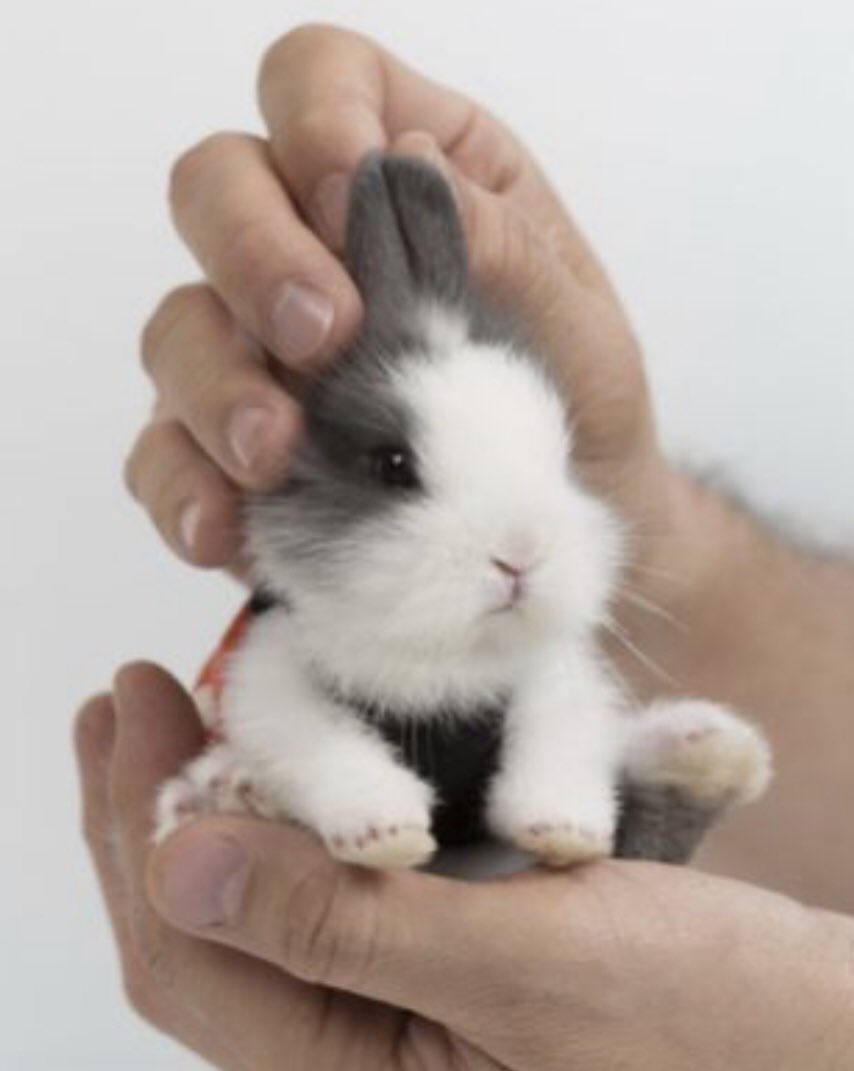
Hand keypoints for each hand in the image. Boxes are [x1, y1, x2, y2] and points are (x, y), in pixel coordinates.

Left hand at [76, 664, 853, 1070]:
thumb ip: (345, 930)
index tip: (124, 702)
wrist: (824, 1044)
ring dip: (224, 802)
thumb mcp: (526, 968)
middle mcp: (361, 1067)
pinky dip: (303, 817)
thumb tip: (182, 860)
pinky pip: (336, 897)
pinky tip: (295, 757)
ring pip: (265, 907)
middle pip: (208, 934)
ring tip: (188, 710)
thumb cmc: (712, 1025)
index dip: (137, 823)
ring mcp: (401, 1022)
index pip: (189, 956)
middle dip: (156, 806)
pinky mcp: (448, 973)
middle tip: (126, 695)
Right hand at [126, 24, 693, 602]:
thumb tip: (408, 162)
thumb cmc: (575, 410)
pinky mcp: (230, 454)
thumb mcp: (578, 324)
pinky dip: (185, 490)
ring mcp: (258, 353)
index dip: (313, 118)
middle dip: (252, 256)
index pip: (317, 83)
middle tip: (320, 336)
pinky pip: (167, 458)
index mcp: (405, 179)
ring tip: (274, 454)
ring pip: (176, 329)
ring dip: (216, 386)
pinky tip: (223, 528)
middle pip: (214, 189)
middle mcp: (311, 252)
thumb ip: (502, 244)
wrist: (554, 542)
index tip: (342, 197)